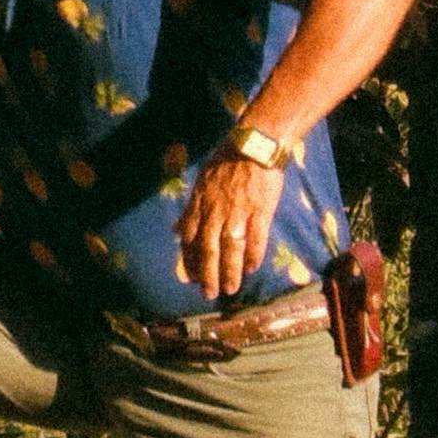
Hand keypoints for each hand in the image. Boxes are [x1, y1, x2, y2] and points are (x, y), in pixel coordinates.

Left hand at [178, 143, 287, 302]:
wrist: (253, 145)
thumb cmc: (226, 159)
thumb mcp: (200, 182)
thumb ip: (190, 209)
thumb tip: (176, 229)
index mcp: (200, 204)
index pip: (190, 239)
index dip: (190, 260)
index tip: (191, 276)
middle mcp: (216, 212)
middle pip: (209, 249)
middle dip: (207, 274)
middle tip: (208, 293)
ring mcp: (239, 213)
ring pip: (231, 249)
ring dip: (230, 272)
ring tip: (231, 289)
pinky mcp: (260, 212)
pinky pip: (256, 239)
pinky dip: (254, 255)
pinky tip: (253, 268)